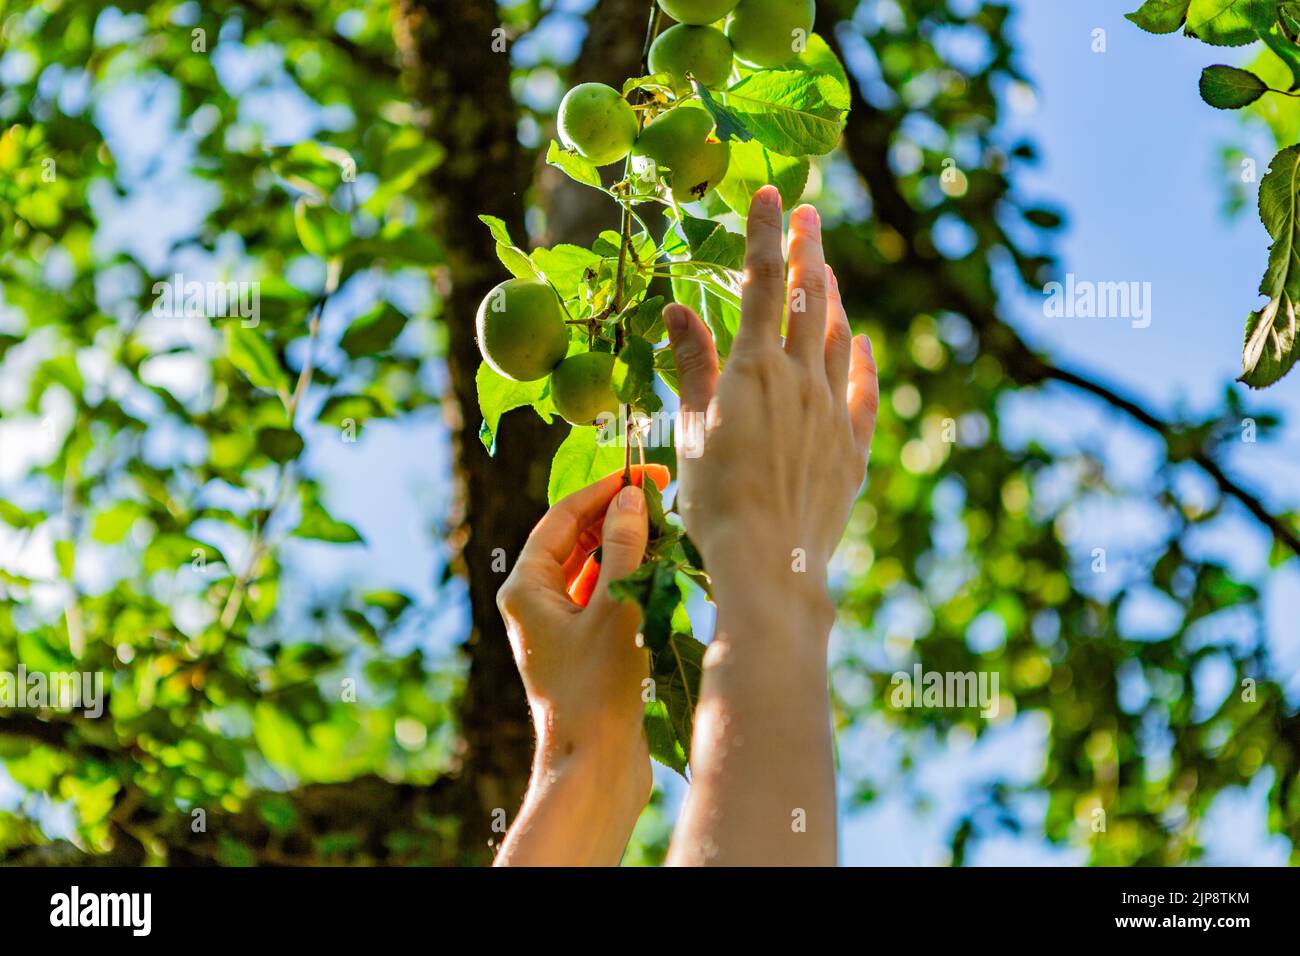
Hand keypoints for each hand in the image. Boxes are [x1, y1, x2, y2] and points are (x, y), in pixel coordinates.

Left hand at [496, 464, 669, 787]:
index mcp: (525, 588)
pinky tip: (664, 569)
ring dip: (627, 546)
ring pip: (593, 568)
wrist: (594, 768)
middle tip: (663, 495)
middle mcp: (535, 604)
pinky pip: (605, 597)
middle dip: (617, 515)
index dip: (605, 489)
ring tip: (669, 527)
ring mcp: (559, 628)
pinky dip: (631, 579)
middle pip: (576, 539)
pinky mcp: (584, 649)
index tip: (645, 471)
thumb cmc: (598, 688)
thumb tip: (631, 496)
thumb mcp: (616, 607)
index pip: (562, 516)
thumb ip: (624, 546)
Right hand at [664, 185, 877, 614]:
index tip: (771, 193)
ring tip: (825, 270)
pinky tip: (858, 343)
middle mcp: (801, 379)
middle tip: (808, 214)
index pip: (760, 282)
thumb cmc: (714, 499)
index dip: (766, 233)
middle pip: (808, 299)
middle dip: (806, 250)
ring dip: (830, 298)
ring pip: (835, 337)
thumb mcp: (689, 429)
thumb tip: (676, 309)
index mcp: (754, 369)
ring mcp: (832, 412)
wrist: (770, 562)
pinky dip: (859, 360)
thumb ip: (691, 365)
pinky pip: (861, 391)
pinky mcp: (851, 448)